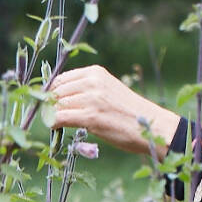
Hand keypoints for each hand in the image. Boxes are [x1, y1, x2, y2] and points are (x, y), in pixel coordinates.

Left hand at [44, 65, 180, 155]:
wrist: (151, 126)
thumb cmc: (129, 112)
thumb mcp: (108, 90)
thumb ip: (87, 89)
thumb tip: (59, 98)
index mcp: (95, 73)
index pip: (60, 79)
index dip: (52, 93)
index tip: (50, 104)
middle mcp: (92, 82)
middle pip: (56, 91)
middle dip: (50, 105)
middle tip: (51, 116)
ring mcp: (91, 99)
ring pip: (57, 105)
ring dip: (52, 115)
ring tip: (57, 123)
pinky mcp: (91, 116)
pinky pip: (60, 117)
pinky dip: (54, 123)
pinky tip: (56, 128)